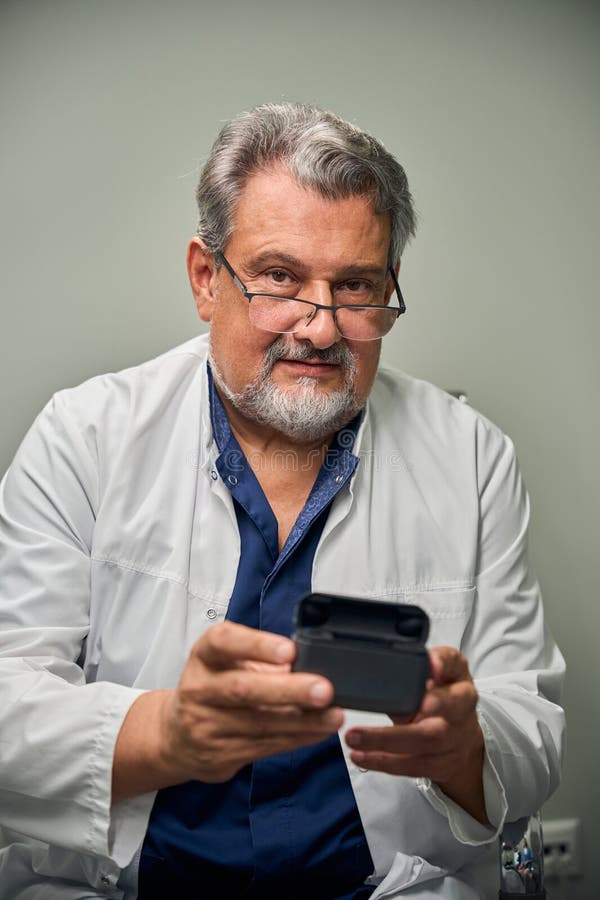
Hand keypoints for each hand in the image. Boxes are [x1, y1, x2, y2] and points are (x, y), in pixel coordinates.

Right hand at [155, 621, 341, 784]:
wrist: (175, 736)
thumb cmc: (212, 687)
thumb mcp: (226, 660)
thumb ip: (260, 656)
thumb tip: (308, 660)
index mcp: (204, 656)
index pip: (224, 642)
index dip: (257, 645)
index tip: (290, 650)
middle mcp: (200, 689)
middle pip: (243, 689)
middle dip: (288, 690)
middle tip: (324, 689)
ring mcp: (206, 726)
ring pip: (260, 725)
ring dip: (304, 722)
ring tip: (333, 715)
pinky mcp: (219, 756)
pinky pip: (266, 746)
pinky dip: (298, 738)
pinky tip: (319, 731)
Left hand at [344, 646, 486, 822]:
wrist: (463, 734)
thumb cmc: (439, 695)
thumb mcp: (431, 675)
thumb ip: (412, 669)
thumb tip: (375, 669)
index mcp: (457, 676)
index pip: (453, 663)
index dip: (442, 663)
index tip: (430, 667)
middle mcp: (463, 708)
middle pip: (446, 708)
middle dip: (419, 708)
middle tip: (389, 708)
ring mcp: (456, 738)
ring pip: (426, 741)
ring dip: (386, 741)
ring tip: (354, 738)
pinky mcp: (444, 764)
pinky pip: (415, 765)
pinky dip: (386, 761)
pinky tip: (362, 757)